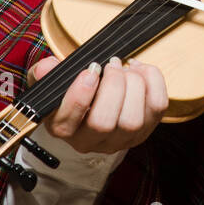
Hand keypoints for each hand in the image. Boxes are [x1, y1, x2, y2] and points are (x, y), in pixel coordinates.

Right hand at [27, 54, 168, 154]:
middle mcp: (91, 141)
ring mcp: (120, 139)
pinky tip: (140, 70)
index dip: (79, 95)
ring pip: (133, 121)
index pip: (68, 122)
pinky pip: (157, 108)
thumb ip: (46, 73)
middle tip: (112, 64)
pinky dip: (153, 83)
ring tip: (126, 67)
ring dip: (134, 85)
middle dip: (112, 87)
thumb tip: (47, 66)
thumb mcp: (53, 82)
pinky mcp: (145, 130)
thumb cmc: (72, 90)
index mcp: (63, 128)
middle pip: (104, 122)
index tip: (89, 71)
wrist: (94, 103)